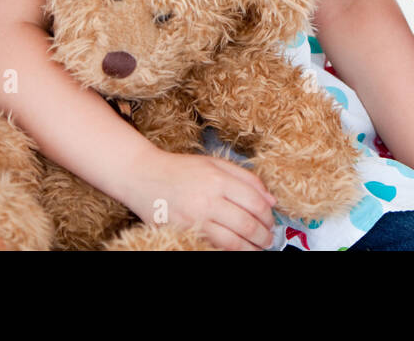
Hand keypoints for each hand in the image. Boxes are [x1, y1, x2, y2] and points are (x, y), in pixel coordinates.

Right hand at [126, 150, 277, 249]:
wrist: (142, 175)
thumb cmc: (180, 169)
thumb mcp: (214, 163)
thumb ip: (245, 178)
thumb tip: (272, 199)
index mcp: (219, 179)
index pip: (255, 202)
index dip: (268, 216)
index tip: (271, 222)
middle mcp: (208, 199)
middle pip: (247, 224)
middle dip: (264, 236)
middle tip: (268, 240)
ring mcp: (195, 218)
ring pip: (233, 242)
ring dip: (250, 249)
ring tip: (257, 249)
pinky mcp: (183, 232)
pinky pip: (213, 247)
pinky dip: (229, 251)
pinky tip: (236, 249)